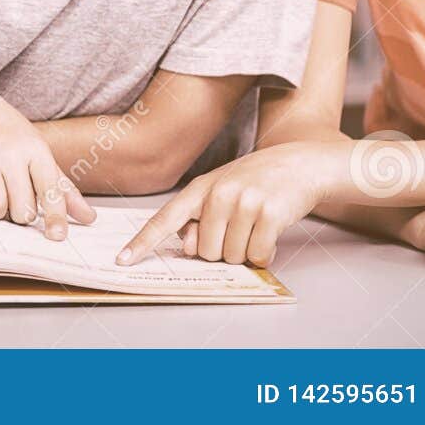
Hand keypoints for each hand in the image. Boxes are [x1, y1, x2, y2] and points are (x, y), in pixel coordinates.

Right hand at [0, 88, 94, 239]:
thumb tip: (90, 219)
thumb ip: (62, 189)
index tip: (57, 237)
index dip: (56, 216)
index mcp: (36, 150)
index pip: (50, 189)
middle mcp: (10, 151)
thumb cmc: (12, 139)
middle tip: (13, 199)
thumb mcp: (40, 156)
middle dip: (19, 214)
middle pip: (21, 209)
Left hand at [119, 143, 329, 266]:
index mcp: (201, 188)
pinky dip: (266, 254)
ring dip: (246, 252)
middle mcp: (219, 193)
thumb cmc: (257, 181)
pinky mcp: (270, 214)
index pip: (165, 219)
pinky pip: (258, 256)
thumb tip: (186, 247)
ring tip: (256, 226)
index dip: (143, 242)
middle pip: (204, 252)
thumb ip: (198, 218)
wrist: (302, 164)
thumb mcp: (222, 191)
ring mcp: (245, 202)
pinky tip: (271, 234)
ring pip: (232, 257)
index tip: (123, 260)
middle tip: (239, 228)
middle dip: (222, 250)